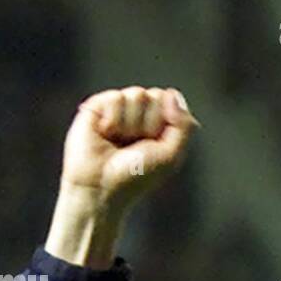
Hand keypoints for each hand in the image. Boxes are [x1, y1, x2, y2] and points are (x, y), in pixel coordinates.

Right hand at [45, 86, 198, 267]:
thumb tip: (173, 94)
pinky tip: (105, 133)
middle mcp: (139, 113)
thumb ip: (183, 125)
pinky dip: (113, 120)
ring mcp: (118, 108)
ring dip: (131, 124)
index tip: (155, 143)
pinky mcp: (97, 106)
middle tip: (135, 144)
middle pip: (155, 95)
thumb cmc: (136, 176)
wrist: (101, 187)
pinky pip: (116, 97)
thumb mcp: (171, 155)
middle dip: (149, 122)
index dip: (168, 121)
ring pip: (137, 94)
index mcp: (159, 123)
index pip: (171, 101)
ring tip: (118, 140)